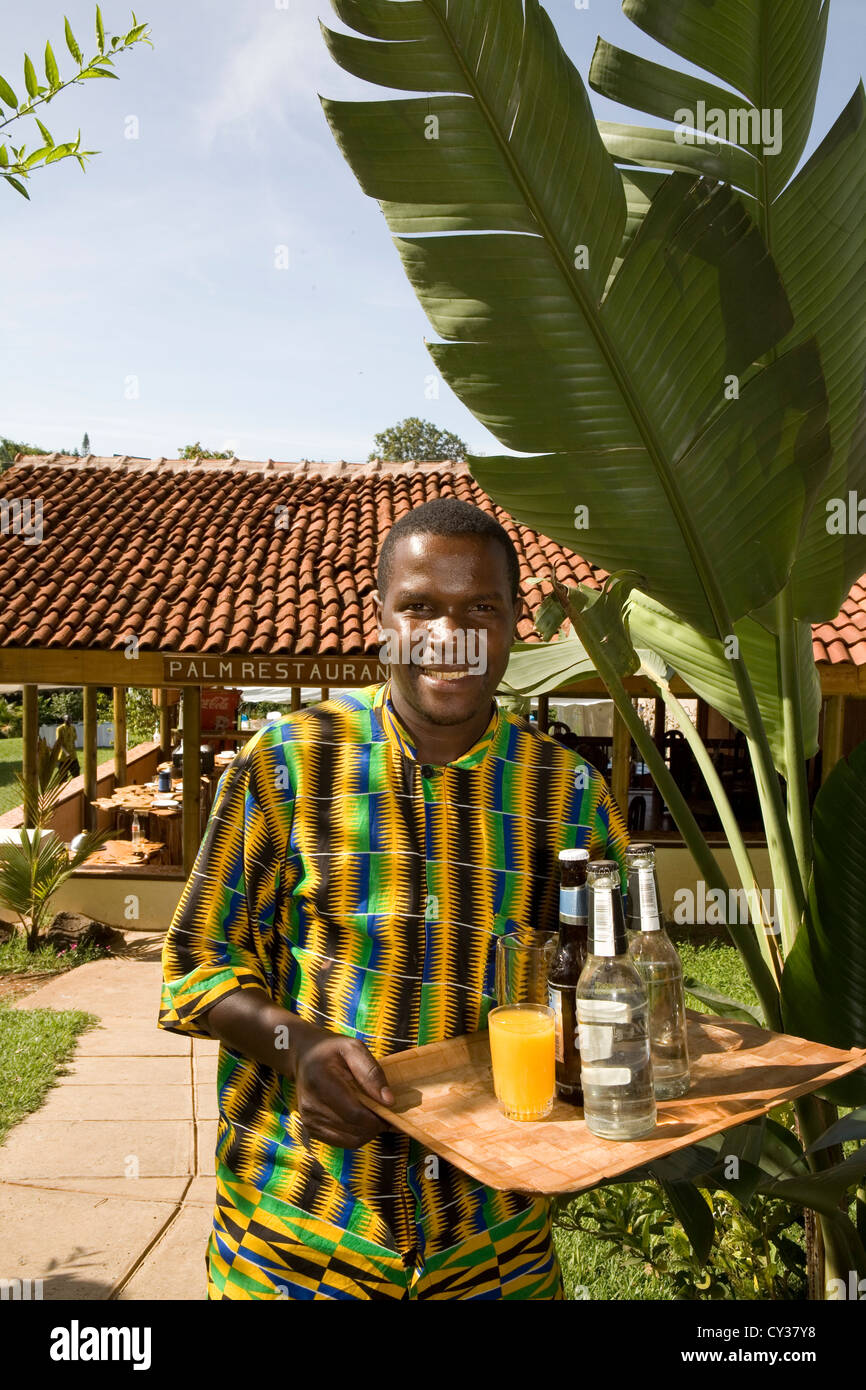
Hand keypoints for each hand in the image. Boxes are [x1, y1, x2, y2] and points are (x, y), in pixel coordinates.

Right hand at [294, 1028, 394, 1149]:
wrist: (305, 1057)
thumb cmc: (332, 1050)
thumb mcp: (354, 1048)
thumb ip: (372, 1072)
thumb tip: (388, 1101)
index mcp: (320, 1082)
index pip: (354, 1113)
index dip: (377, 1118)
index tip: (390, 1110)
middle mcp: (311, 1105)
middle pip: (353, 1130)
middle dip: (375, 1126)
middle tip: (386, 1113)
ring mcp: (309, 1120)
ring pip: (349, 1140)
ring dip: (367, 1132)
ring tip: (375, 1116)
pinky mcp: (311, 1128)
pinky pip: (341, 1142)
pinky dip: (356, 1135)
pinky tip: (362, 1121)